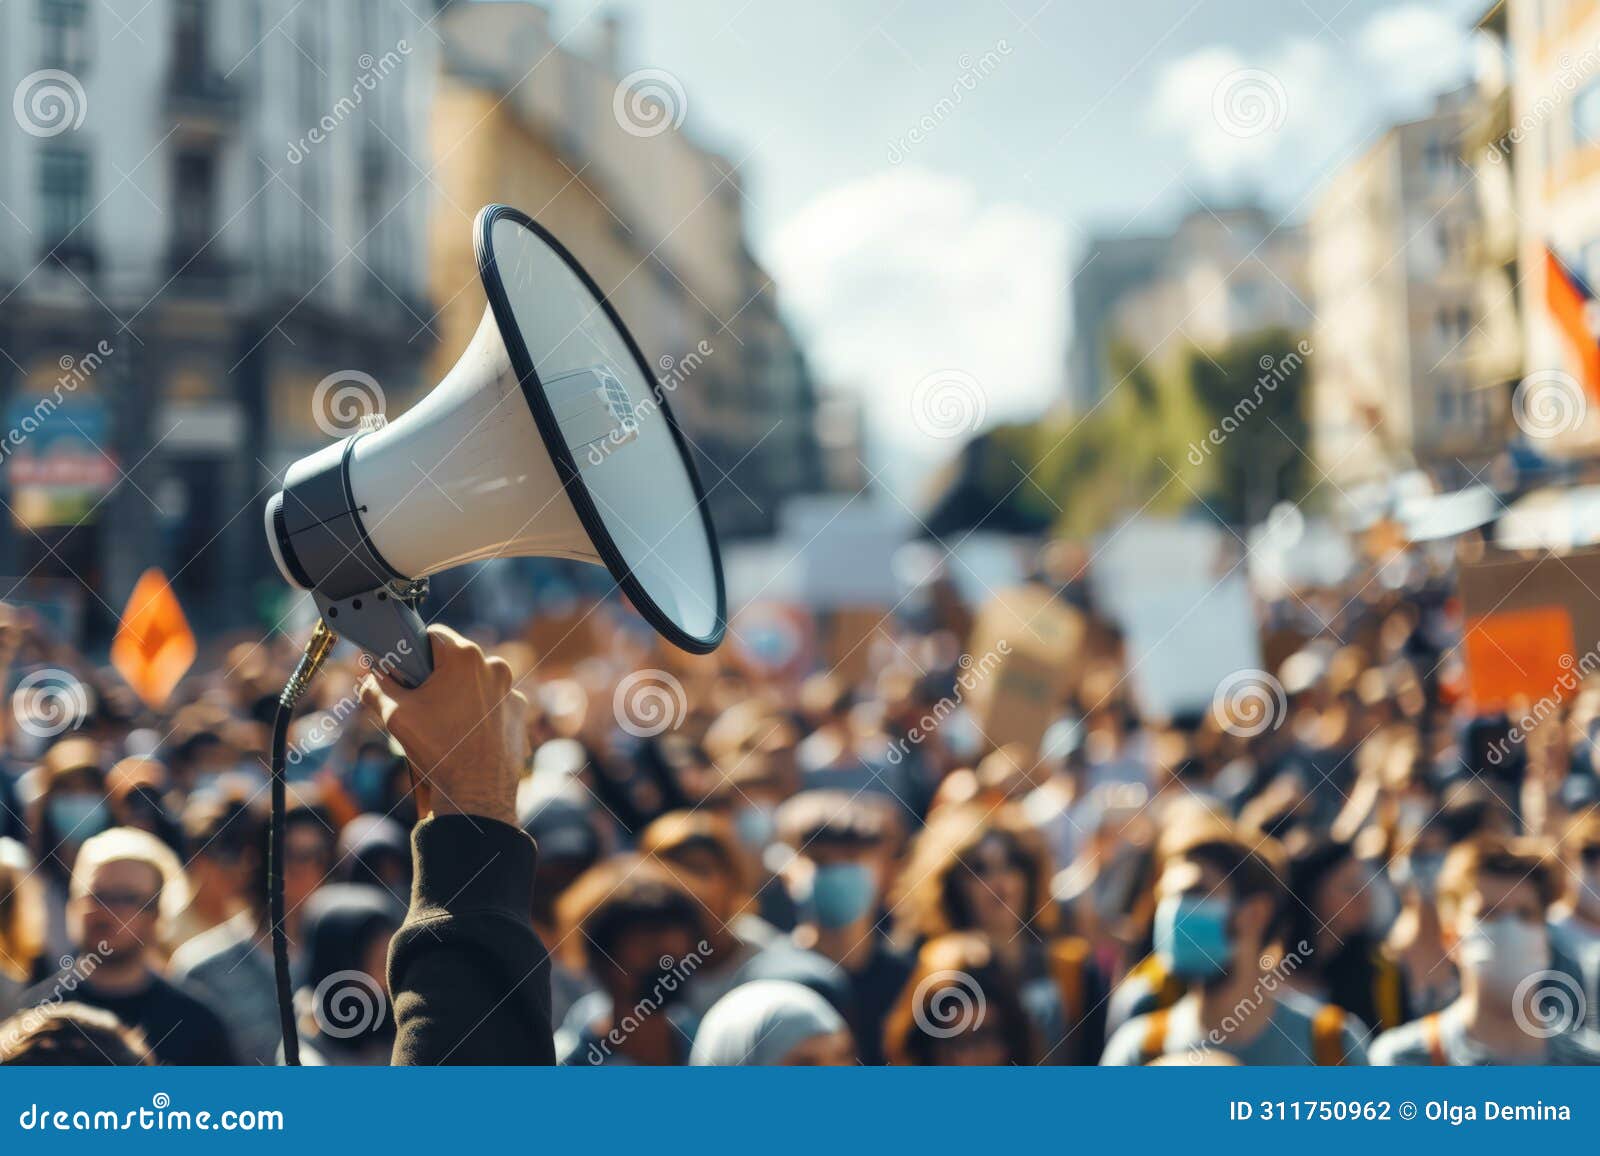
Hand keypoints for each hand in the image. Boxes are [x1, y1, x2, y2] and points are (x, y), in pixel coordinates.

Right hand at [358, 625, 527, 826]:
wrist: (476, 794)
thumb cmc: (437, 750)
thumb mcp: (394, 715)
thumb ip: (376, 687)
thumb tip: (370, 677)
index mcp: (465, 657)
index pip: (432, 635)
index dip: (413, 651)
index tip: (405, 671)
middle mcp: (495, 666)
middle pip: (455, 660)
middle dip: (436, 676)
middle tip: (420, 702)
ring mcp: (511, 690)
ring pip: (475, 682)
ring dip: (458, 695)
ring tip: (443, 724)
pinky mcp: (519, 713)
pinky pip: (493, 703)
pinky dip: (478, 713)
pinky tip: (465, 735)